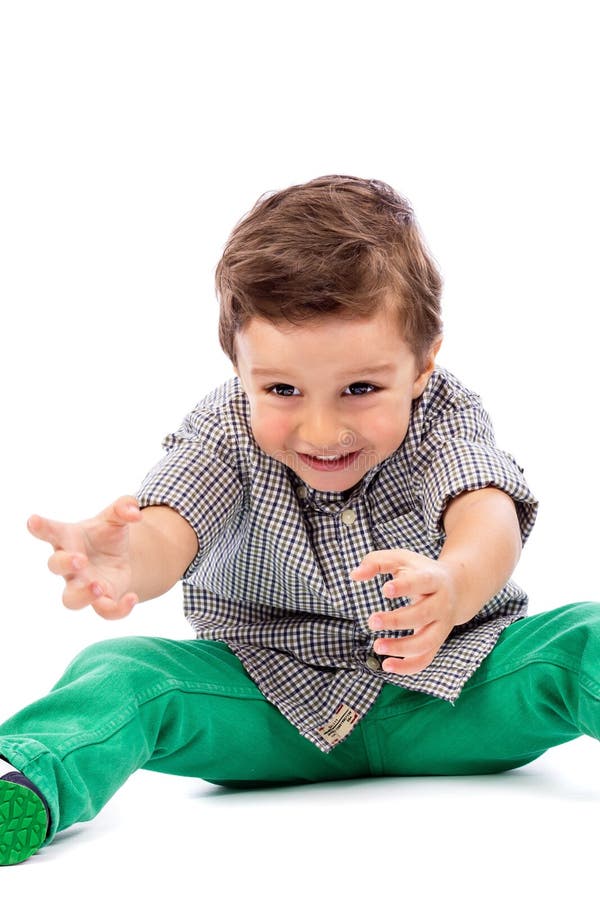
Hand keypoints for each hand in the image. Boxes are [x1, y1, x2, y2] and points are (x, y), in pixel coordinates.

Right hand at [27, 495, 142, 619]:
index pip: (50, 531)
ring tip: (99, 587)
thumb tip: (134, 512)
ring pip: (71, 599)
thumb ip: (124, 507)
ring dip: (84, 595)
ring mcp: (83, 585)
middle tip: (80, 560)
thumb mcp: (116, 517)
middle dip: (66, 563)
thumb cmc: (106, 535)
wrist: (118, 558)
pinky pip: (104, 612)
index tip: (33, 521)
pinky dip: (118, 609)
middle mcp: (70, 565)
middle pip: (56, 567)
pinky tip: (132, 598)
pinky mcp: (102, 600)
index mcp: (68, 539)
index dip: (41, 527)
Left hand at [350, 549, 458, 674]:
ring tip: (377, 646)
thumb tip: (354, 575)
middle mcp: (441, 604)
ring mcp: (441, 625)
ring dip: (401, 648)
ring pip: (426, 642)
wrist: (457, 587)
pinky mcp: (437, 641)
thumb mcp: (401, 559)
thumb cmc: (420, 571)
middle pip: (423, 614)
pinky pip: (426, 659)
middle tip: (372, 621)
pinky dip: (408, 667)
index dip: (405, 586)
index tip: (385, 589)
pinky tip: (387, 666)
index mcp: (433, 579)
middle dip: (397, 620)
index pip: (421, 582)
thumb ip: (377, 562)